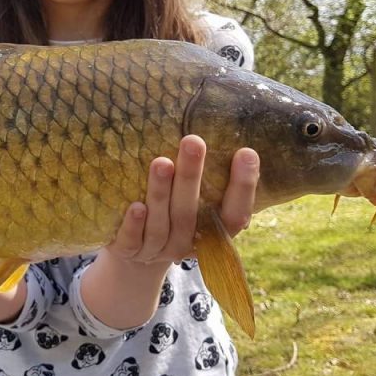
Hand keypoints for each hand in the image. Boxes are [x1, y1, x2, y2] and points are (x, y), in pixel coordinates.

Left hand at [104, 136, 259, 265]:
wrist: (133, 254)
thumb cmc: (171, 214)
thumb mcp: (193, 201)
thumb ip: (206, 178)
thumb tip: (215, 122)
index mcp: (212, 232)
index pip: (235, 213)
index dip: (243, 187)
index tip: (246, 152)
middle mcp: (187, 244)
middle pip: (191, 213)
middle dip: (192, 177)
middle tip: (193, 141)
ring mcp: (158, 251)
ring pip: (162, 224)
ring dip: (161, 193)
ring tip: (161, 163)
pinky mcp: (129, 252)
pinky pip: (133, 241)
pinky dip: (135, 225)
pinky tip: (135, 206)